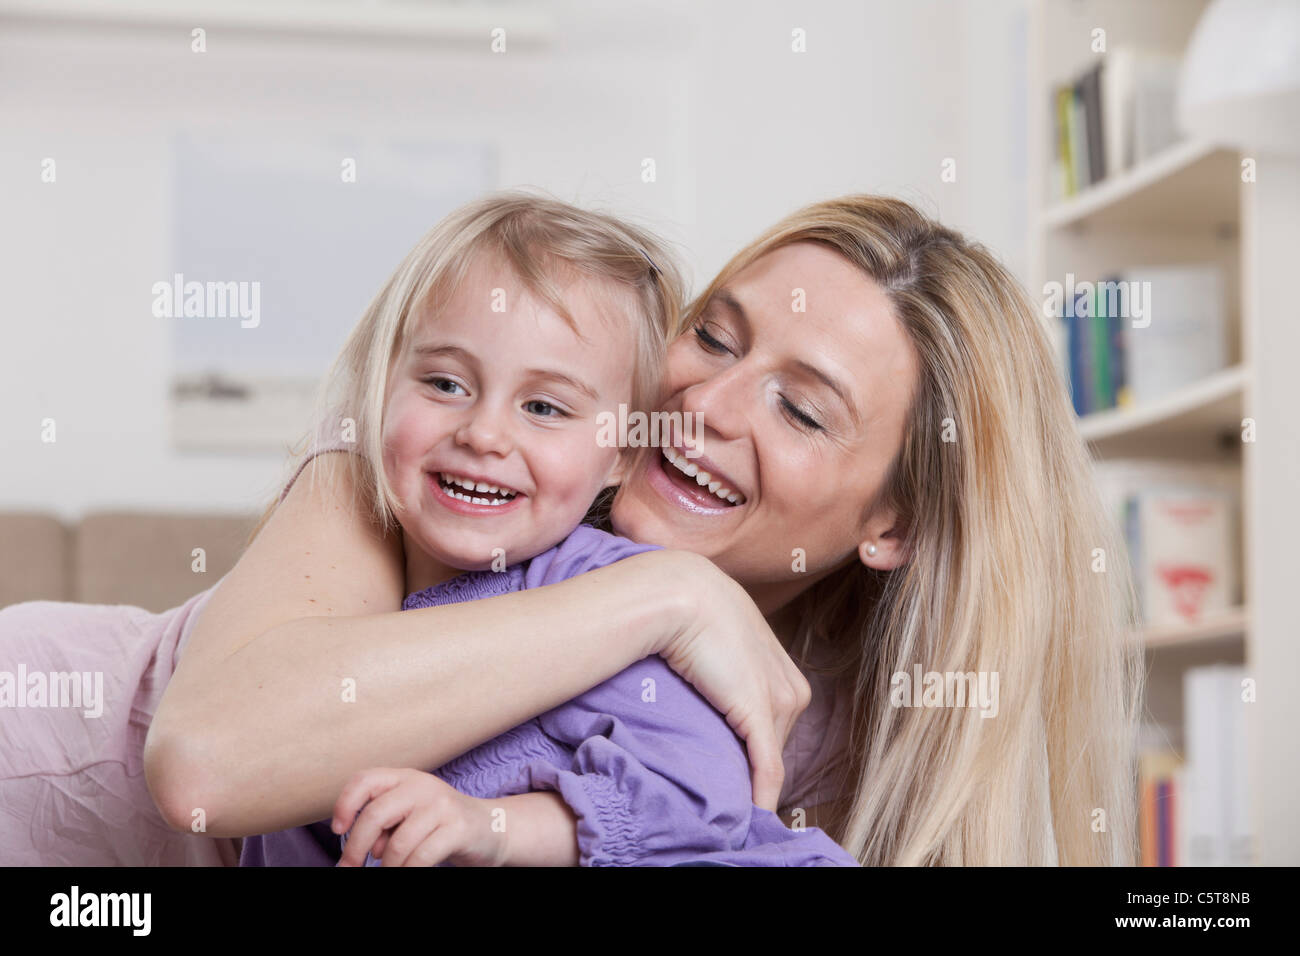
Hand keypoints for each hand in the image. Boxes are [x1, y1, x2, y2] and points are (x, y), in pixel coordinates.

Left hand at [332, 768, 505, 866]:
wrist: (489, 829)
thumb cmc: (439, 825)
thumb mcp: (408, 816)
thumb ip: (384, 824)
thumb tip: (363, 849)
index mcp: (405, 778)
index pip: (365, 780)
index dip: (344, 804)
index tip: (338, 830)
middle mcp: (423, 786)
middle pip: (376, 814)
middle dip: (356, 847)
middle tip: (350, 867)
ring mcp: (442, 805)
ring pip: (397, 843)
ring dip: (387, 866)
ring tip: (390, 871)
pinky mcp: (458, 828)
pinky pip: (421, 857)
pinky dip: (408, 871)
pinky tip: (409, 872)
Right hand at [655, 551, 811, 812]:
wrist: (680, 592)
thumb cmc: (690, 612)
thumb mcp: (717, 647)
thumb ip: (722, 675)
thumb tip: (704, 693)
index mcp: (786, 674)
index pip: (773, 732)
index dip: (752, 757)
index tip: (733, 779)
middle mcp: (793, 690)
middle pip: (773, 750)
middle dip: (750, 774)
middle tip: (722, 800)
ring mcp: (780, 703)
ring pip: (767, 764)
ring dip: (750, 790)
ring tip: (727, 814)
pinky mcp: (760, 714)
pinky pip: (765, 770)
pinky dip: (759, 798)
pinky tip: (750, 819)